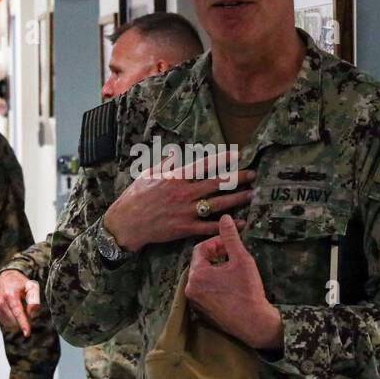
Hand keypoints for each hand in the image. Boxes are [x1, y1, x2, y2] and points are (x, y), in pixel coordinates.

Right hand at [0, 270, 41, 336]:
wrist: (4, 278)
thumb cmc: (19, 283)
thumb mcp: (31, 287)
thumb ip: (34, 300)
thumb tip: (31, 314)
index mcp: (10, 295)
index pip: (18, 313)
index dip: (23, 324)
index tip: (27, 333)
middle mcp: (0, 301)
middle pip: (15, 320)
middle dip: (24, 320)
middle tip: (28, 311)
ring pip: (10, 324)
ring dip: (17, 321)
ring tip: (20, 308)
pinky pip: (5, 322)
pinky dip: (12, 320)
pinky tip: (13, 311)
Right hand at [103, 148, 255, 252]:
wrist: (126, 223)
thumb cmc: (135, 197)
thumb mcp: (148, 174)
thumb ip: (165, 162)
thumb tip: (175, 150)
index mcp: (175, 177)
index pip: (204, 165)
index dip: (222, 159)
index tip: (237, 154)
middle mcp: (184, 193)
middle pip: (216, 184)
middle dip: (237, 178)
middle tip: (253, 174)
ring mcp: (185, 211)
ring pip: (217, 205)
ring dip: (237, 199)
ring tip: (251, 195)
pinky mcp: (185, 228)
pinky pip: (209, 227)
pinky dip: (225, 225)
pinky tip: (240, 223)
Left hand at [186, 215, 283, 350]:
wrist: (253, 323)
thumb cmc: (247, 290)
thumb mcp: (241, 259)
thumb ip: (230, 238)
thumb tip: (225, 218)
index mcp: (197, 274)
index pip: (200, 249)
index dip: (216, 243)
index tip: (229, 244)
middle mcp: (190, 288)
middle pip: (199, 263)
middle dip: (215, 256)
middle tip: (232, 256)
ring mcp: (195, 302)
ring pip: (202, 277)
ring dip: (215, 270)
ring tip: (232, 270)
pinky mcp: (201, 311)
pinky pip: (204, 291)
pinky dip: (214, 284)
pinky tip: (230, 286)